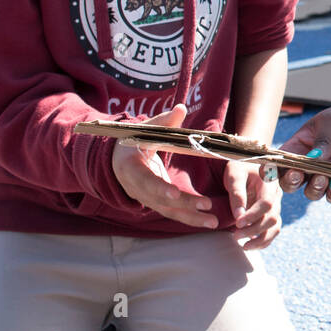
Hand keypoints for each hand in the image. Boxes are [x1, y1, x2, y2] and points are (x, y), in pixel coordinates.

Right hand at [112, 103, 217, 227]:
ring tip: (213, 222)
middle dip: (183, 205)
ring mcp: (145, 198)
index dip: (158, 188)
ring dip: (191, 218)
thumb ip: (164, 121)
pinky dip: (189, 218)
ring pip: (168, 211)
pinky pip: (172, 213)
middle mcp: (136, 188)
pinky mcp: (155, 204)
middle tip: (206, 206)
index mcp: (130, 167)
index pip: (145, 180)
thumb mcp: (146, 129)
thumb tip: (181, 108)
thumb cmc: (134, 141)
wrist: (117, 160)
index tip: (174, 193)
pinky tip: (208, 221)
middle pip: (160, 200)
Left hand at [222, 158, 281, 249]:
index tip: (238, 223)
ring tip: (244, 245)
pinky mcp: (270, 214)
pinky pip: (273, 231)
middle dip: (254, 230)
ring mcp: (275, 206)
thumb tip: (239, 216)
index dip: (253, 215)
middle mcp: (276, 195)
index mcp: (269, 183)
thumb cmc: (238, 167)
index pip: (266, 203)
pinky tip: (250, 245)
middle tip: (236, 235)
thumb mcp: (234, 174)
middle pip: (272, 218)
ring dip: (261, 239)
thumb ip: (237, 193)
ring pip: (275, 227)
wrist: (245, 165)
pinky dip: (264, 241)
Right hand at [277, 101, 330, 203]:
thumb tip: (312, 159)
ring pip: (311, 192)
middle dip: (290, 182)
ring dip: (313, 188)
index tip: (269, 172)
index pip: (280, 161)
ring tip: (323, 177)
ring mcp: (327, 176)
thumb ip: (322, 139)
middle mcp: (310, 164)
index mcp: (300, 146)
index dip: (271, 169)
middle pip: (291, 182)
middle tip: (298, 176)